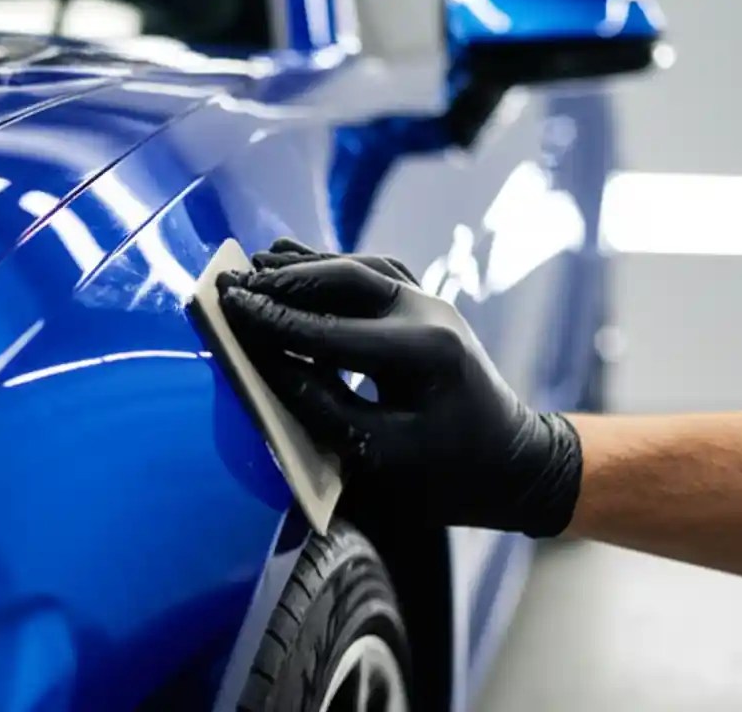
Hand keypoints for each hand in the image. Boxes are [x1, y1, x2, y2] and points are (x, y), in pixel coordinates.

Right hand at [218, 240, 581, 536]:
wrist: (514, 465)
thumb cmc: (449, 476)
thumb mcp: (380, 455)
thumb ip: (321, 405)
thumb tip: (269, 364)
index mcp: (420, 355)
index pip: (328, 330)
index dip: (272, 320)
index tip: (227, 306)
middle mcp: (428, 315)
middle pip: (345, 280)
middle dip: (284, 281)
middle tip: (233, 280)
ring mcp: (432, 304)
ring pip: (359, 267)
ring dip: (306, 267)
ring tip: (256, 264)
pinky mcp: (429, 306)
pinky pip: (374, 273)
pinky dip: (333, 268)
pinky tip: (301, 265)